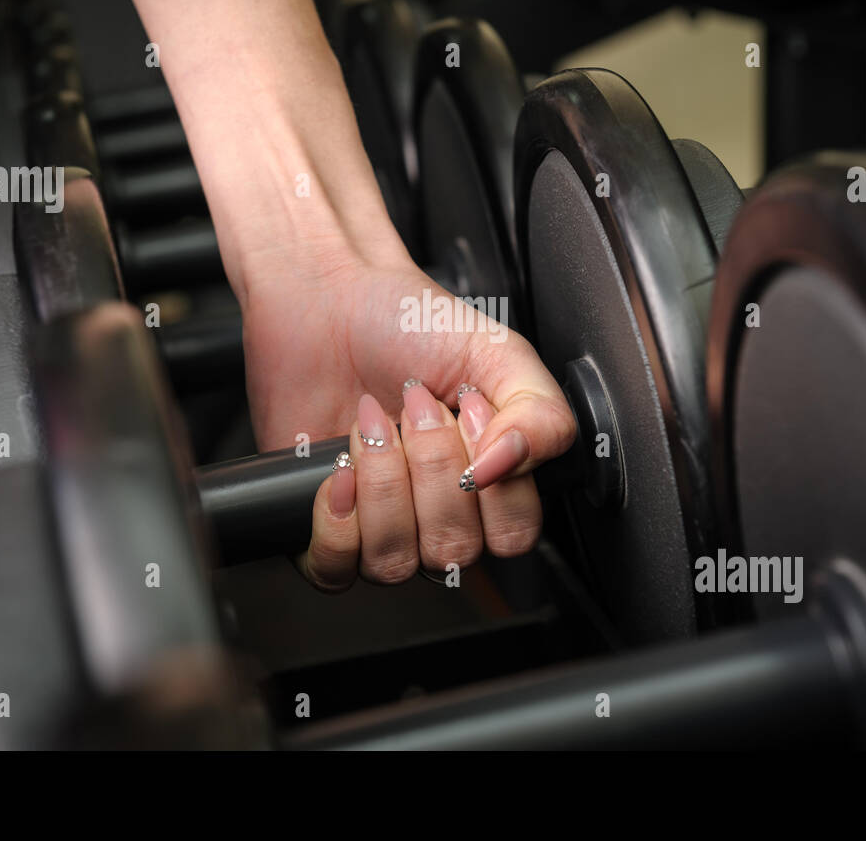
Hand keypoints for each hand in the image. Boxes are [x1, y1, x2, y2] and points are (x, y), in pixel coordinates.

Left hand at [237, 239, 576, 590]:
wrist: (332, 298)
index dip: (491, 481)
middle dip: (431, 468)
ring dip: (383, 486)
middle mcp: (439, 515)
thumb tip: (508, 467)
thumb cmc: (412, 323)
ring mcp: (380, 525)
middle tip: (416, 407)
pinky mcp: (324, 526)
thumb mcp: (503, 354)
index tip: (469, 410)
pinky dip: (337, 519)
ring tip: (374, 426)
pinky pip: (334, 568)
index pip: (512, 536)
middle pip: (452, 551)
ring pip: (395, 562)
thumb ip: (541, 416)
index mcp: (492, 483)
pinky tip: (341, 469)